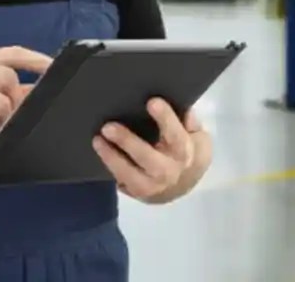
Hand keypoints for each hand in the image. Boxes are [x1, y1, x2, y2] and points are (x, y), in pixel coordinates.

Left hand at [92, 98, 212, 203]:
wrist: (183, 185)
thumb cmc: (187, 151)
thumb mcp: (197, 136)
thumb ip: (189, 122)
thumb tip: (183, 107)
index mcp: (185, 152)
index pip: (176, 135)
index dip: (165, 119)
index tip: (151, 102)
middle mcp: (169, 171)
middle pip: (148, 158)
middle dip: (128, 142)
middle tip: (108, 127)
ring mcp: (151, 186)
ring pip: (130, 175)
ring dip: (111, 157)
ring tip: (97, 140)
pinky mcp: (136, 192)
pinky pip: (121, 180)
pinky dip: (109, 165)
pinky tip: (100, 150)